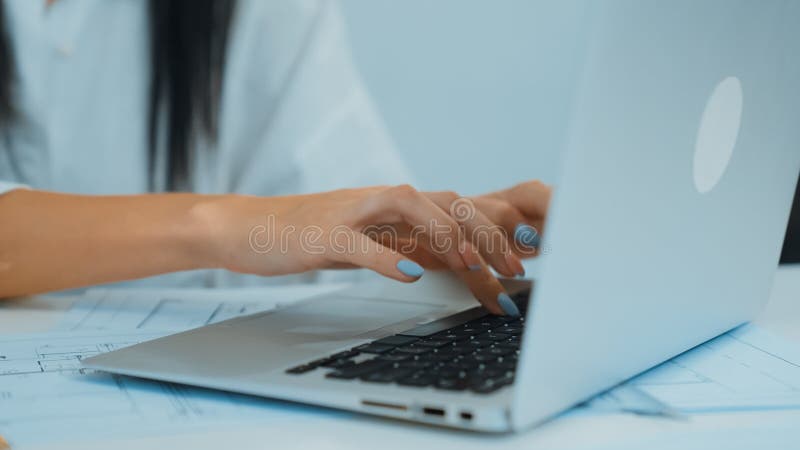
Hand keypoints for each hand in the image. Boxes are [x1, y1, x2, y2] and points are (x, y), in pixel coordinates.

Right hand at [197, 181, 550, 314]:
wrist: (248, 228)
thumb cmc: (311, 237)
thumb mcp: (372, 243)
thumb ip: (410, 247)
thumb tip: (457, 266)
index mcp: (396, 207)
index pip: (458, 207)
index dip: (497, 227)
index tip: (529, 256)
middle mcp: (381, 203)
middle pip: (447, 200)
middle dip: (488, 231)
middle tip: (517, 267)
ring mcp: (352, 213)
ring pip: (410, 206)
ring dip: (447, 233)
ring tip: (473, 263)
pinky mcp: (322, 233)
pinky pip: (359, 243)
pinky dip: (386, 258)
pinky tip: (410, 276)